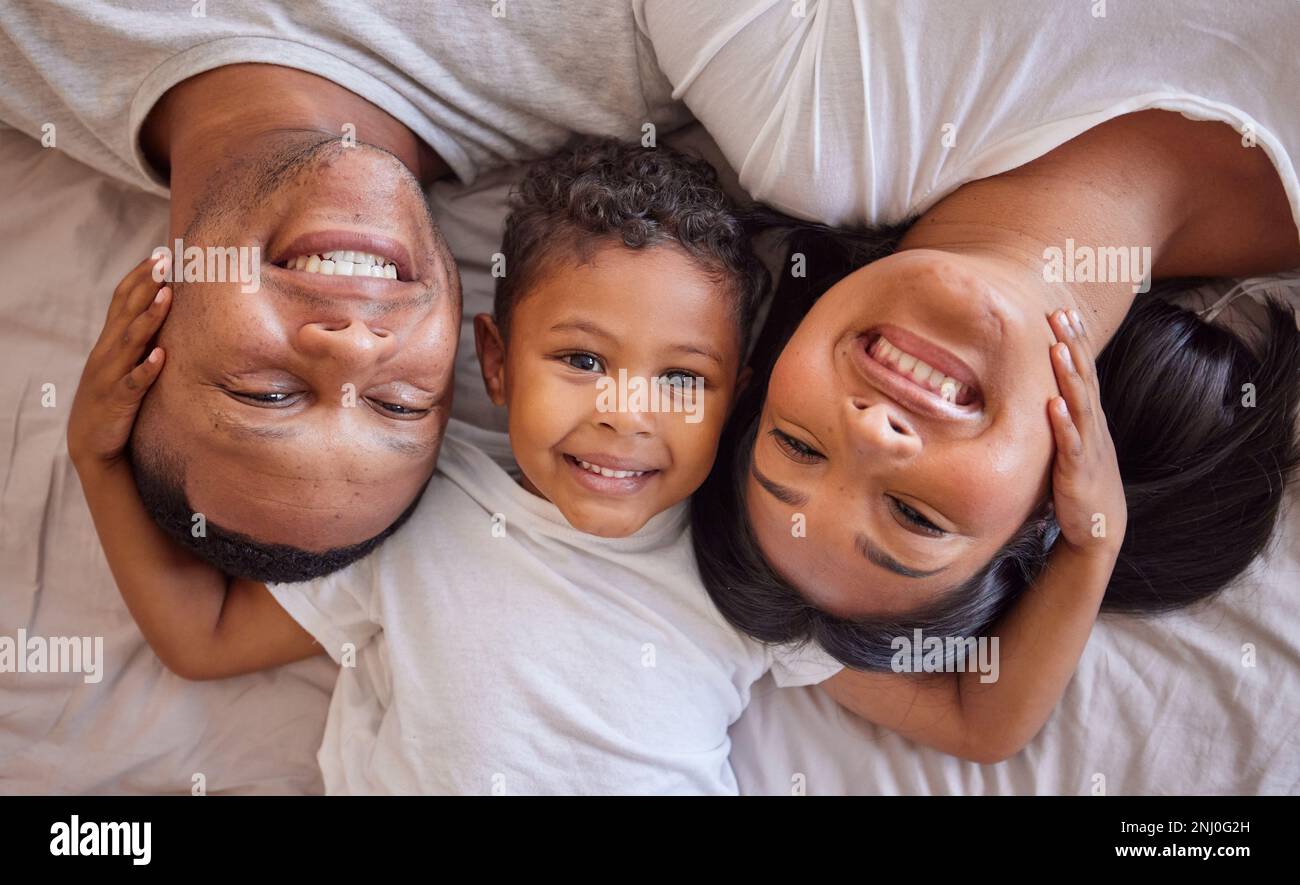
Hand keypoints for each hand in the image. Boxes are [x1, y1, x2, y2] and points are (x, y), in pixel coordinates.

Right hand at [67, 255, 170, 468]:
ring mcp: (111, 375)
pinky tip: (160, 356)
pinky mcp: (118, 400)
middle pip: (127, 311)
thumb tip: (160, 311)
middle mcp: (108, 352)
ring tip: (168, 295)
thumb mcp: (122, 363)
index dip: (140, 276)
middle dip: (146, 284)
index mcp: (110, 341)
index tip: (160, 253)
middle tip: (166, 259)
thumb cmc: (114, 398)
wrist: (90, 442)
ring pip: (131, 341)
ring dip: (149, 317)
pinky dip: (146, 368)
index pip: (122, 300)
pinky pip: (134, 383)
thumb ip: (136, 338)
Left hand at [1046, 308, 1126, 555]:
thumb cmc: (1082, 481)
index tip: (1063, 311)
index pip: (1084, 370)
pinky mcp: (1077, 471)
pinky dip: (1062, 424)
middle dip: (1072, 345)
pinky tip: (1053, 406)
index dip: (1076, 341)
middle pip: (1084, 378)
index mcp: (1090, 417)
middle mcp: (1092, 426)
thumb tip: (1043, 387)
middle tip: (1060, 314)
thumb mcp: (1074, 441)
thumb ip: (1063, 415)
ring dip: (1068, 376)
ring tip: (1057, 349)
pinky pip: (1070, 444)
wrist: (1100, 527)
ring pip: (1079, 405)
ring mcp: (1087, 447)